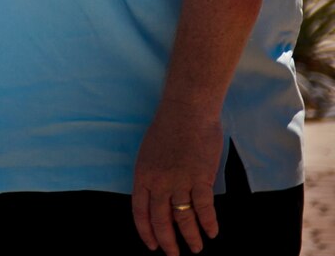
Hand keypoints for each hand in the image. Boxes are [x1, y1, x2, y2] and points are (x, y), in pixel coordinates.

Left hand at [131, 109, 222, 254]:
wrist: (186, 111)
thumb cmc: (167, 129)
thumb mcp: (149, 154)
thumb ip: (153, 177)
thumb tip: (161, 200)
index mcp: (142, 175)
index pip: (140, 211)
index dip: (146, 231)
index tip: (152, 246)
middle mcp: (159, 181)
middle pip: (161, 219)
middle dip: (168, 241)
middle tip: (174, 255)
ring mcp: (179, 180)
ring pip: (184, 217)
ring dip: (191, 236)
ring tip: (196, 248)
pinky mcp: (201, 177)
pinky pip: (204, 207)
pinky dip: (209, 222)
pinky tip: (212, 232)